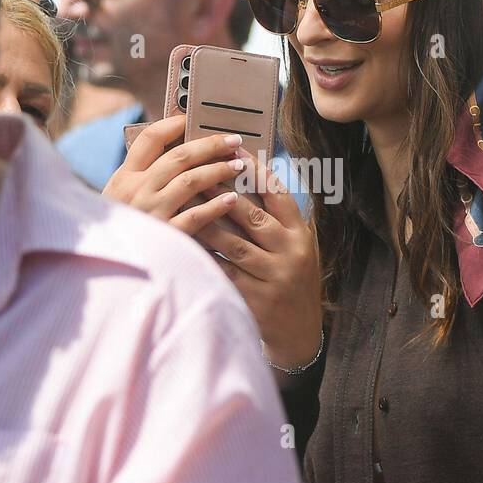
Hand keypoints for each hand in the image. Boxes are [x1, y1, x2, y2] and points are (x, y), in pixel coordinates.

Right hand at [103, 114, 245, 235]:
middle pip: (179, 157)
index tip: (194, 122)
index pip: (149, 140)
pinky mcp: (165, 236)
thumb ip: (140, 179)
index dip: (174, 125)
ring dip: (218, 170)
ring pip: (190, 181)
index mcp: (124, 178)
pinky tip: (232, 199)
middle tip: (233, 141)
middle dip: (210, 145)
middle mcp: (136, 191)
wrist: (107, 271)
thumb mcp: (118, 201)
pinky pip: (195, 216)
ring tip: (239, 166)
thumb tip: (174, 155)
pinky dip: (216, 206)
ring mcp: (151, 213)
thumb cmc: (121, 232)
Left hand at [195, 148, 322, 367]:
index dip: (257, 170)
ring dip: (205, 222)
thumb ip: (278, 220)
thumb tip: (245, 179)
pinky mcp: (254, 299)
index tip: (235, 149)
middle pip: (252, 216)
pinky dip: (203, 256)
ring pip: (233, 244)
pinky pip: (223, 272)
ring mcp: (273, 277)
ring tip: (181, 203)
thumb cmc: (293, 281)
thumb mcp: (298, 247)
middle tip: (195, 171)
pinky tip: (183, 243)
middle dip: (222, 192)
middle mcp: (290, 253)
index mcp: (301, 235)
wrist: (300, 333)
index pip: (279, 195)